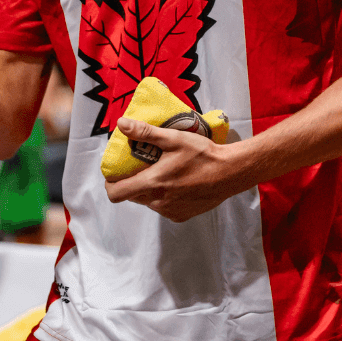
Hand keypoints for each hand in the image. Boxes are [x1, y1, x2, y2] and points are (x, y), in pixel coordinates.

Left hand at [103, 117, 240, 222]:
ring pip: (149, 201)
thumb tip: (122, 124)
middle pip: (133, 196)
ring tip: (164, 172)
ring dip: (150, 189)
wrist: (231, 173)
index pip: (117, 193)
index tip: (115, 173)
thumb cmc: (203, 155)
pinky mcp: (181, 216)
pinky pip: (164, 207)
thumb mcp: (174, 138)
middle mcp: (158, 202)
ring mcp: (170, 211)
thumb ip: (145, 132)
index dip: (111, 184)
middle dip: (134, 182)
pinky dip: (165, 197)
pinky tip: (178, 183)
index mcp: (153, 183)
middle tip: (143, 165)